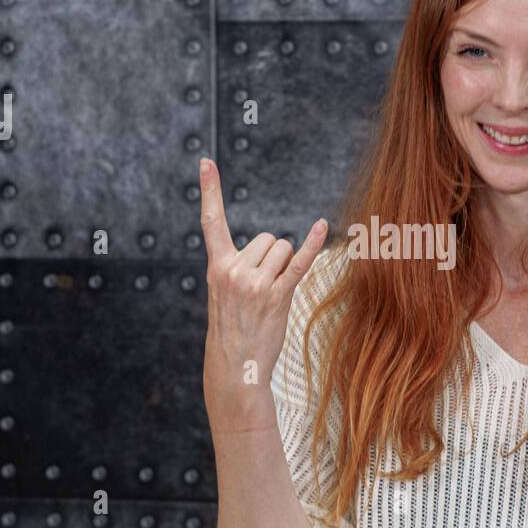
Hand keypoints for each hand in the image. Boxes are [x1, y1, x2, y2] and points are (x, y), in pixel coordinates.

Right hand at [198, 156, 327, 430]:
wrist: (236, 366)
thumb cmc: (233, 328)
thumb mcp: (224, 293)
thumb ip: (238, 266)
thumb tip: (272, 247)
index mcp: (217, 267)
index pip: (211, 221)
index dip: (209, 190)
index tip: (206, 160)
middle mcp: (233, 271)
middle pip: (267, 238)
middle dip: (270, 258)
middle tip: (260, 291)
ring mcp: (255, 284)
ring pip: (283, 249)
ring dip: (284, 267)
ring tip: (271, 296)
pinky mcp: (278, 296)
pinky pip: (299, 263)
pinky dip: (313, 244)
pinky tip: (322, 226)